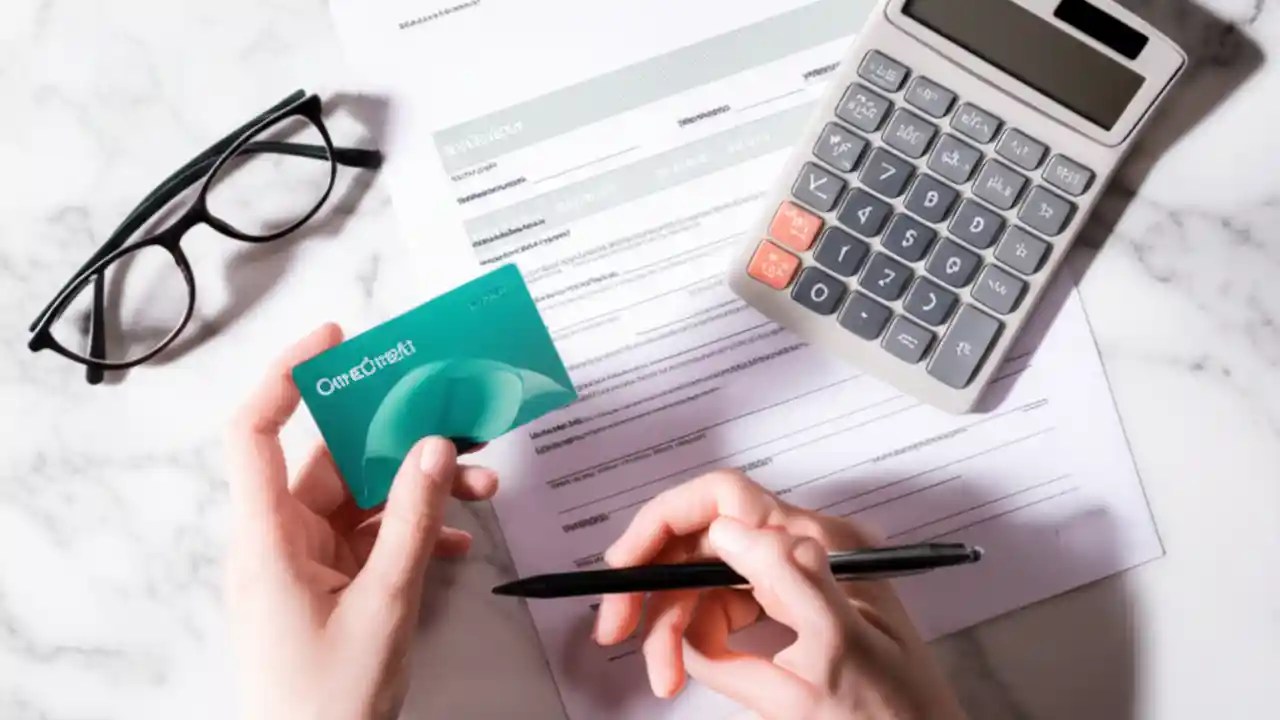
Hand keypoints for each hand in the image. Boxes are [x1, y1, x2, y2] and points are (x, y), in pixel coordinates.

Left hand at [223, 324, 498, 719]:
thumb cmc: (324, 706)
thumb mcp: (383, 606)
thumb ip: (412, 523)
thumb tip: (431, 450)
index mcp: (267, 540)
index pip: (256, 433)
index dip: (287, 377)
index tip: (334, 340)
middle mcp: (279, 542)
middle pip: (333, 462)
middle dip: (398, 440)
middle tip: (451, 415)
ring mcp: (305, 565)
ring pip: (362, 499)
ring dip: (419, 489)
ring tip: (479, 484)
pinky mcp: (330, 586)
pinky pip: (372, 538)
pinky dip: (415, 532)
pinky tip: (457, 541)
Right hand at [596, 471, 965, 719]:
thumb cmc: (892, 715)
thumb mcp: (832, 656)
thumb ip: (784, 584)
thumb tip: (726, 531)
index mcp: (821, 547)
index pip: (724, 499)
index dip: (663, 522)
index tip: (624, 566)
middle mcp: (807, 549)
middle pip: (704, 540)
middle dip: (655, 584)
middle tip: (617, 630)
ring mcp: (796, 577)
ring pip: (706, 578)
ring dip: (671, 623)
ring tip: (663, 673)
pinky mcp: (789, 606)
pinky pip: (724, 607)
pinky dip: (696, 637)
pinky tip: (689, 666)